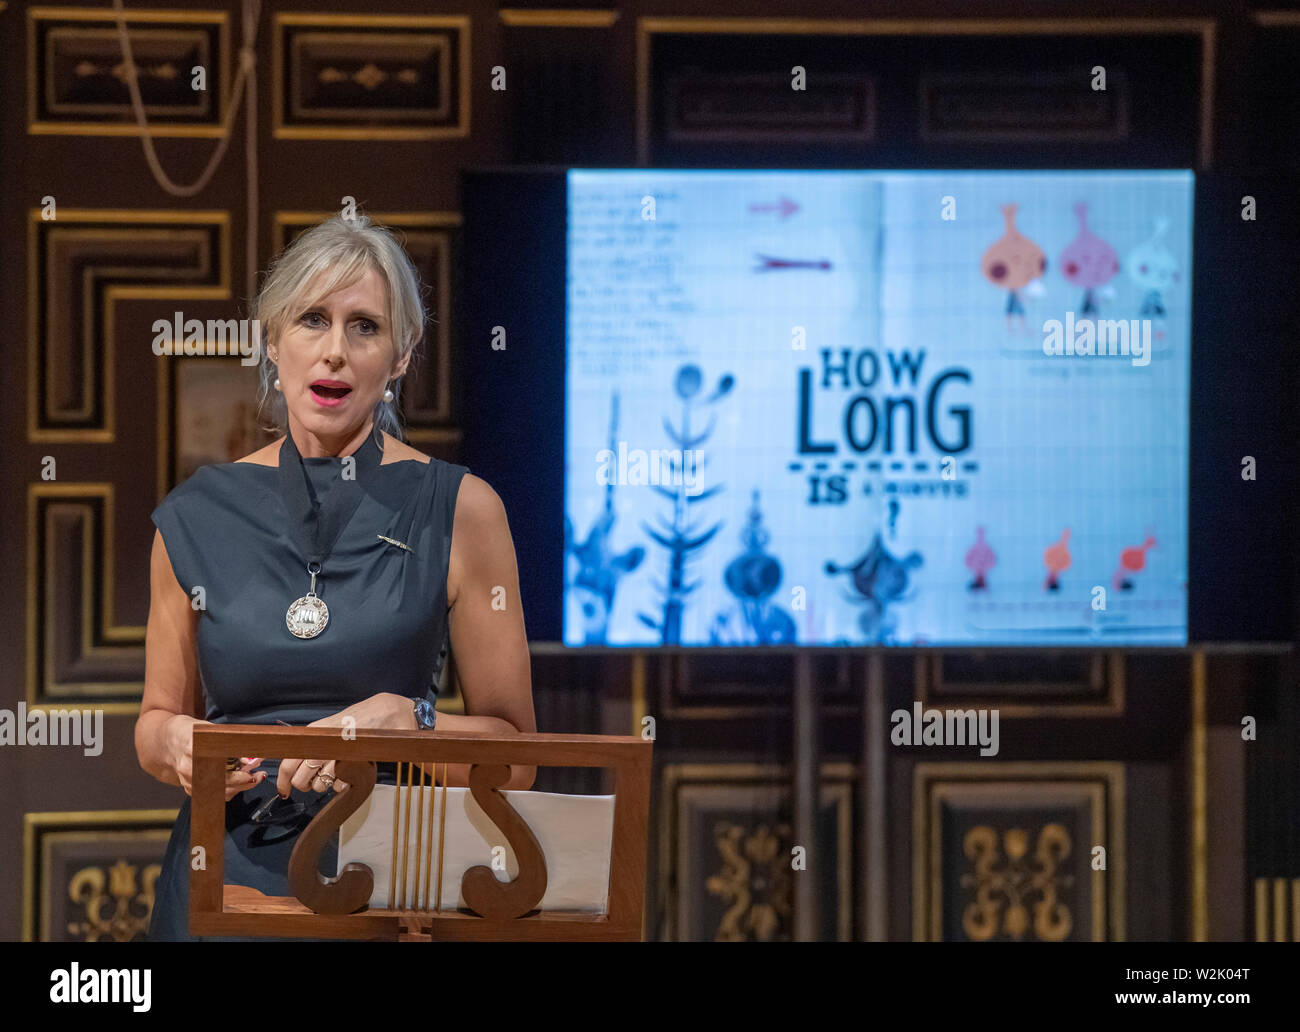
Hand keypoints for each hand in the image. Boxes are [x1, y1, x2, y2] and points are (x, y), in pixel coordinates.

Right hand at [165, 714, 266, 800]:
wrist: (169, 741)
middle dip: (244, 780)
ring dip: (240, 787)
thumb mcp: (211, 730)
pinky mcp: (190, 789)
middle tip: (260, 775)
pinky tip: (241, 783)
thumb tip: (251, 759)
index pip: (219, 765)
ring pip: (219, 792)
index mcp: (192, 749)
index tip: (253, 766)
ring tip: (255, 778)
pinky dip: (230, 790)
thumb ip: (230, 743)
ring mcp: (188, 781)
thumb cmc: (193, 732)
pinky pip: (214, 795)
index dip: (238, 769)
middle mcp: (189, 768)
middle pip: (221, 782)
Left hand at [277, 693, 413, 797]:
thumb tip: (297, 768)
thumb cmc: (359, 721)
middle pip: (302, 780)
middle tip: (318, 778)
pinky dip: (342, 784)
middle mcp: (322, 743)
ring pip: (320, 785)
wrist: (388, 712)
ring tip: (338, 770)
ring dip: (326, 784)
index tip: (283, 792)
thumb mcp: (331, 728)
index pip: (287, 763)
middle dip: (307, 785)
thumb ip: (314, 745)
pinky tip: (349, 771)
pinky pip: (339, 786)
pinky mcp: (352, 762)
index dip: (283, 781)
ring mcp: (337, 753)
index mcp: (313, 733)